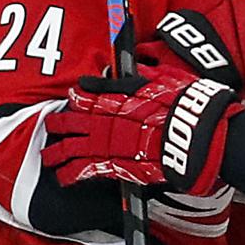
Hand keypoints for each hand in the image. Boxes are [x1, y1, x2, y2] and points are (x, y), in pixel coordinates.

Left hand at [43, 71, 237, 194]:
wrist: (196, 135)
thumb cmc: (186, 104)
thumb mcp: (166, 79)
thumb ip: (144, 74)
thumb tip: (134, 66)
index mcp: (118, 96)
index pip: (88, 95)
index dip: (78, 97)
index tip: (72, 98)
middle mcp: (108, 119)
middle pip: (73, 121)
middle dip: (59, 124)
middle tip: (51, 125)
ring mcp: (108, 144)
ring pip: (72, 147)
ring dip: (57, 152)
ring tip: (48, 157)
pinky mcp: (115, 167)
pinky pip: (85, 170)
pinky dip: (72, 174)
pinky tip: (63, 178)